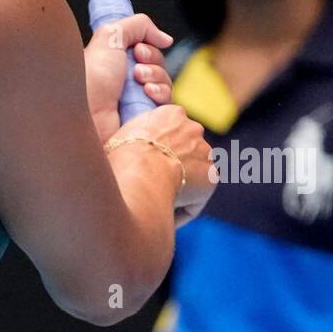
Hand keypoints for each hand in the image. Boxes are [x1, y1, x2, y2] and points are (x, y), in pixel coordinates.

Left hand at [84, 13, 174, 143]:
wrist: (86, 115)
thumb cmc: (90, 78)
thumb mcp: (110, 36)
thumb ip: (139, 25)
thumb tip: (165, 38)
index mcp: (115, 59)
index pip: (146, 48)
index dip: (148, 46)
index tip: (137, 49)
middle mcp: (126, 78)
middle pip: (158, 63)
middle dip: (152, 61)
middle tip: (135, 69)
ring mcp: (136, 98)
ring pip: (165, 80)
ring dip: (155, 76)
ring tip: (139, 82)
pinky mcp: (145, 116)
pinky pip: (167, 101)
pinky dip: (160, 93)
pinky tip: (147, 94)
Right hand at [107, 104, 215, 223]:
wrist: (139, 172)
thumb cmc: (120, 156)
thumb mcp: (122, 135)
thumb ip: (133, 137)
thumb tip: (120, 151)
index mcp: (171, 113)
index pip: (171, 129)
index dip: (160, 148)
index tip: (148, 163)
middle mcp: (193, 127)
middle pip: (186, 148)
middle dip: (174, 164)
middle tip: (153, 183)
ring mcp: (205, 151)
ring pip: (193, 172)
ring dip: (180, 186)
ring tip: (157, 204)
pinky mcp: (212, 177)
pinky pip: (196, 198)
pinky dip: (183, 209)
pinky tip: (164, 217)